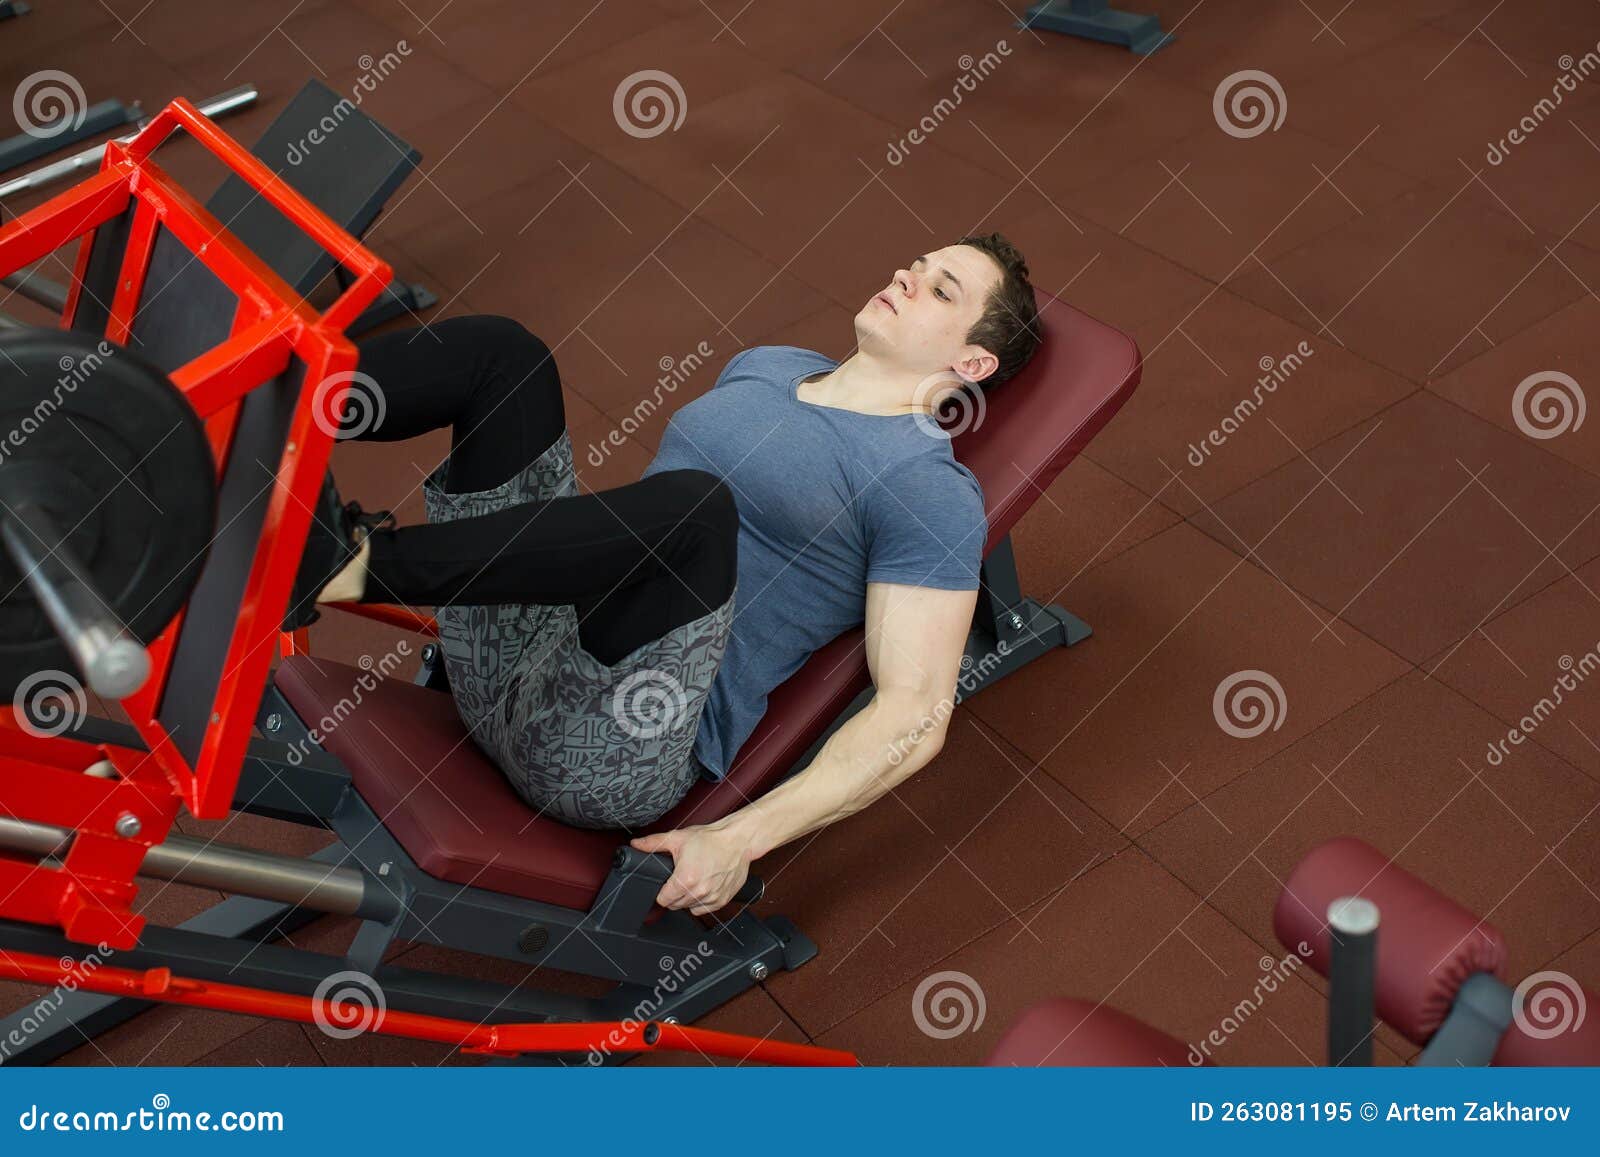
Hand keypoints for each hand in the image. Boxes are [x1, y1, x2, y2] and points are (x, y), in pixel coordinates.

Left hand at [630, 824, 751, 914]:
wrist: (737, 840)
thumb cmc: (711, 839)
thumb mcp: (678, 838)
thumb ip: (653, 843)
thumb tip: (636, 844)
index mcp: (685, 879)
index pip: (663, 900)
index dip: (661, 891)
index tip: (666, 883)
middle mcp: (699, 891)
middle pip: (675, 905)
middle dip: (673, 894)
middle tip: (679, 878)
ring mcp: (712, 898)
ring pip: (689, 908)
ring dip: (687, 898)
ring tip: (692, 880)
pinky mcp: (722, 900)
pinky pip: (704, 909)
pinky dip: (701, 901)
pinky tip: (703, 886)